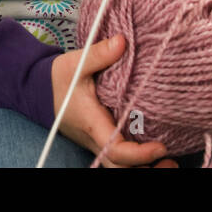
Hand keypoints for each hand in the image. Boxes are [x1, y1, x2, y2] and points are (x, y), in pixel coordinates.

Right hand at [50, 34, 177, 167]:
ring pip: (121, 167)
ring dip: (143, 168)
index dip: (139, 154)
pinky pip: (120, 160)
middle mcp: (97, 139)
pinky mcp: (103, 139)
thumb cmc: (59, 80)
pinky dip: (138, 162)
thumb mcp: (75, 63)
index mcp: (93, 124)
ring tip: (170, 162)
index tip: (161, 146)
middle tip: (170, 160)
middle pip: (121, 168)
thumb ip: (99, 54)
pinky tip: (157, 154)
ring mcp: (100, 142)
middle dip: (146, 169)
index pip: (116, 150)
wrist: (41, 92)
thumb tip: (122, 42)